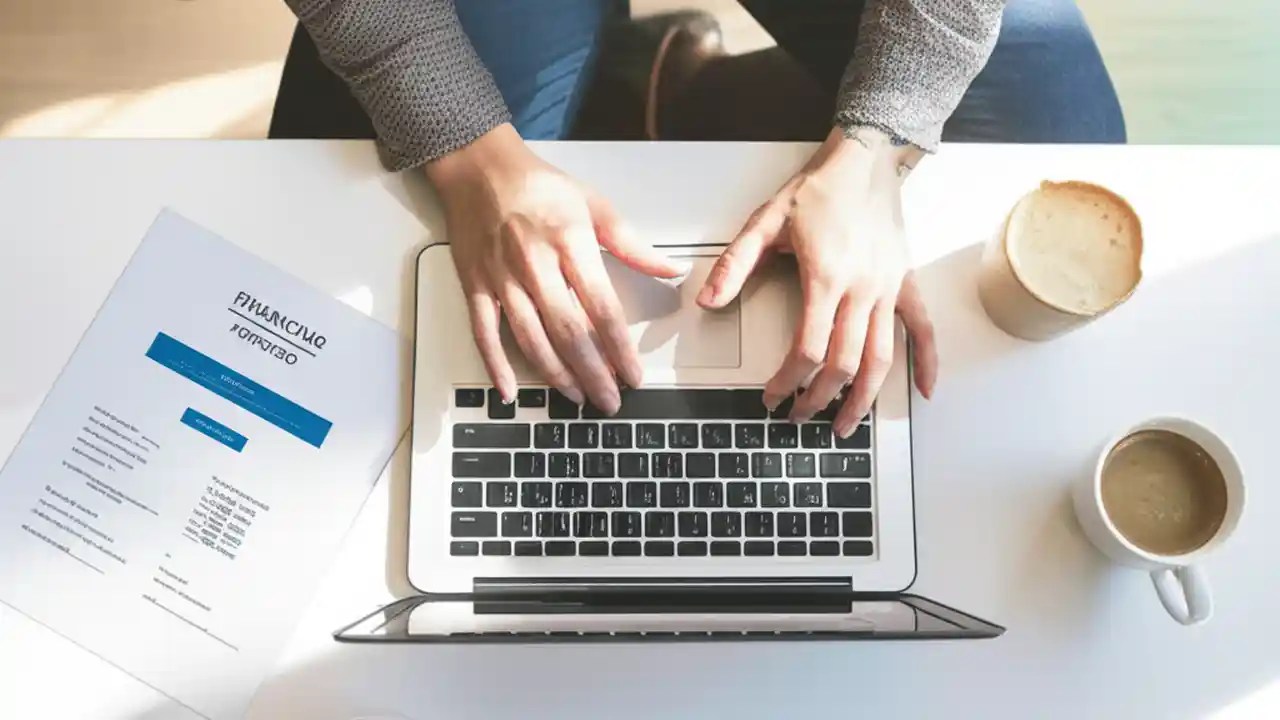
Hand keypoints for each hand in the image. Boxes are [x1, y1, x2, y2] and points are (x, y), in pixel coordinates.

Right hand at [426, 124, 685, 413]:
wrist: (479, 166)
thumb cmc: (539, 185)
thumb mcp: (595, 205)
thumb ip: (632, 244)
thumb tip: (670, 269)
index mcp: (570, 243)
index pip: (602, 307)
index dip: (620, 348)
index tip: (633, 374)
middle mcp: (535, 263)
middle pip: (568, 331)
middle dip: (593, 373)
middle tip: (609, 401)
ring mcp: (501, 277)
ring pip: (530, 338)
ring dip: (555, 374)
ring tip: (577, 397)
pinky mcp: (475, 284)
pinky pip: (484, 332)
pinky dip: (495, 365)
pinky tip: (510, 391)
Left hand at [696, 127, 937, 436]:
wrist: (865, 158)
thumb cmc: (818, 189)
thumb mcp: (765, 222)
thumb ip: (735, 264)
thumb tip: (708, 300)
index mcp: (826, 277)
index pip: (808, 349)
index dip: (788, 381)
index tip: (772, 396)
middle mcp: (862, 289)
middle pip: (844, 363)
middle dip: (819, 398)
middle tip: (799, 416)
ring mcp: (887, 288)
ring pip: (882, 357)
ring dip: (864, 397)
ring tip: (847, 424)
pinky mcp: (904, 282)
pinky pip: (921, 329)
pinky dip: (926, 361)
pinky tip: (924, 389)